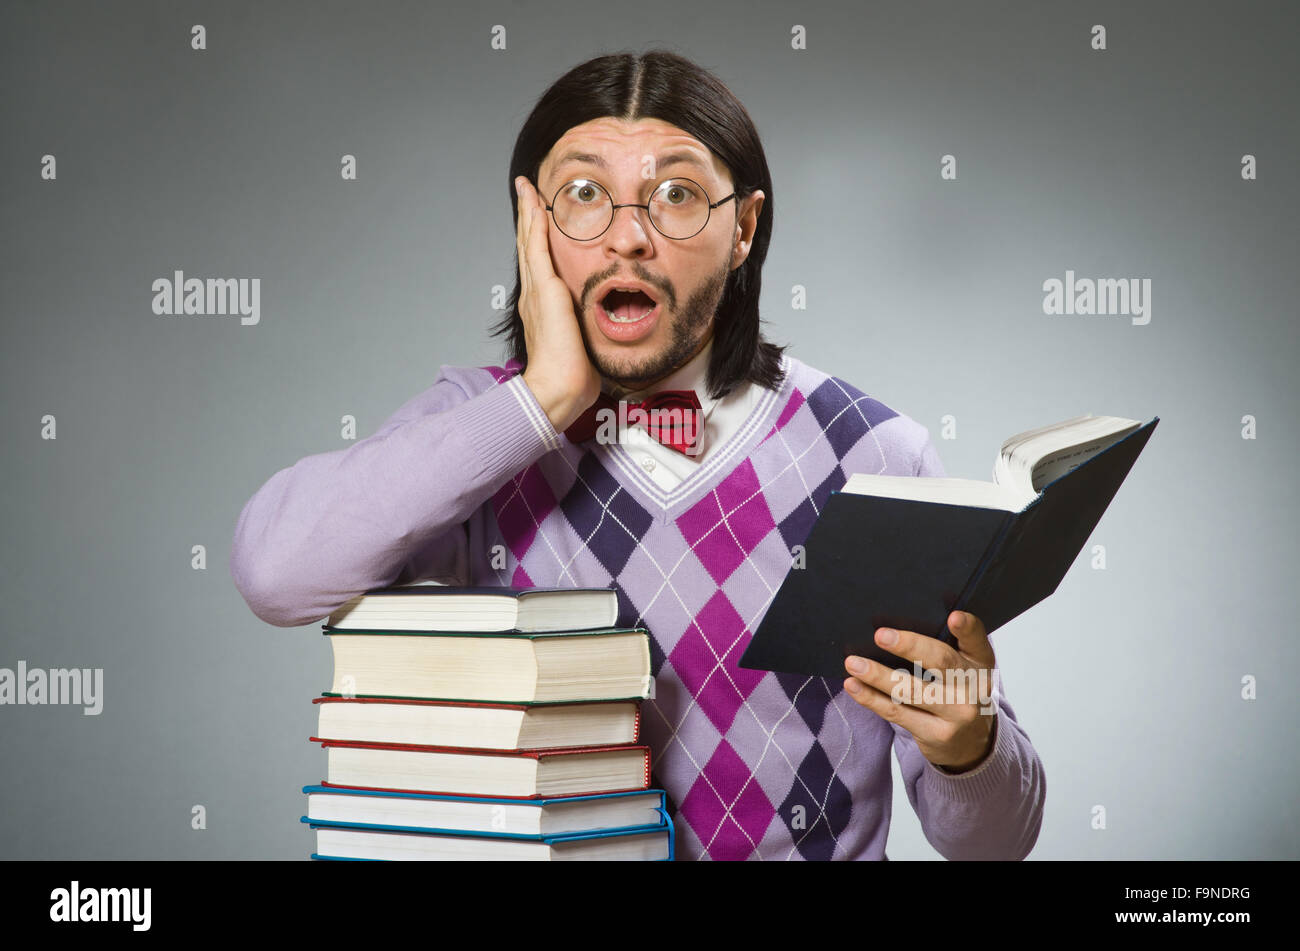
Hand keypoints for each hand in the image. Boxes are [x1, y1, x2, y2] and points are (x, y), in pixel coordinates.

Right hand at [513, 175, 601, 431]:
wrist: (558, 388)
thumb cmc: (572, 376)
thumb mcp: (582, 344)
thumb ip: (587, 330)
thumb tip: (604, 331)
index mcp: (542, 306)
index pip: (539, 265)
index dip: (537, 241)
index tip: (538, 219)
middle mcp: (534, 294)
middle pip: (529, 246)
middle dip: (528, 218)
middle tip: (526, 191)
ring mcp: (536, 290)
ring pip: (530, 241)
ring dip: (528, 212)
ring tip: (527, 189)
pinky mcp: (544, 289)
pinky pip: (536, 247)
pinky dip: (534, 223)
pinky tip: (533, 203)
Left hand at [842, 610, 997, 772]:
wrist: (972, 742)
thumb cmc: (959, 691)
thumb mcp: (965, 667)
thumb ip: (947, 644)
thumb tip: (898, 625)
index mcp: (980, 662)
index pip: (977, 641)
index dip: (967, 628)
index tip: (954, 617)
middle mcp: (974, 688)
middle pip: (940, 662)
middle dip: (909, 647)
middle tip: (880, 635)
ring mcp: (957, 714)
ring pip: (911, 690)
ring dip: (877, 675)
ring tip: (853, 663)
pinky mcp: (935, 734)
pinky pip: (897, 712)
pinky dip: (871, 698)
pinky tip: (854, 686)